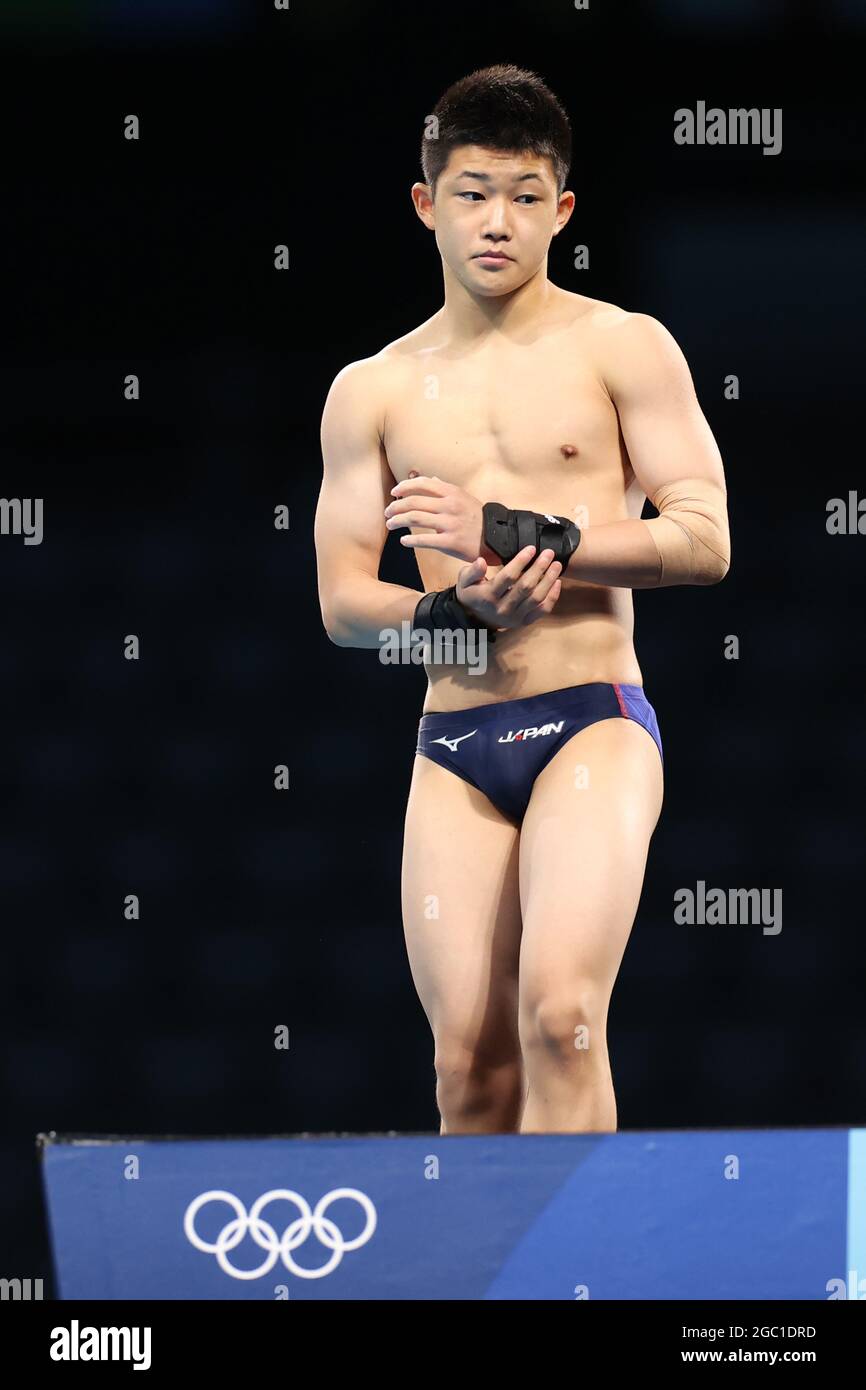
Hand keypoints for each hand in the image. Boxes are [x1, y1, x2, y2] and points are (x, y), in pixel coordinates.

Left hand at [384, 473, 499, 563]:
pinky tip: (404, 541)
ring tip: (390, 525)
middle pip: (413, 502)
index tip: (394, 493)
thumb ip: (446, 488)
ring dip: (398, 521)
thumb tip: (432, 478)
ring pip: (415, 518)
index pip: (422, 484)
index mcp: (452, 492)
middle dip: (395, 507)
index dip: (404, 487)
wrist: (497, 537)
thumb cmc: (477, 518)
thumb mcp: (464, 498)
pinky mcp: (450, 541)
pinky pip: (424, 539)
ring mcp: (450, 523)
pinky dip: (410, 540)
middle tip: (387, 513)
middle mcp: (450, 505)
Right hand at [455, 546, 562, 630]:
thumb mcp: (464, 581)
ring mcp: (515, 617)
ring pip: (536, 598)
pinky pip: (542, 611)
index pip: (507, 577)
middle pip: (525, 587)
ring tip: (557, 565)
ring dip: (549, 580)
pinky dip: (552, 597)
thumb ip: (472, 571)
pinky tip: (557, 582)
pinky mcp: (524, 622)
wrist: (473, 618)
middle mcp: (503, 609)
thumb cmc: (471, 594)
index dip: (521, 561)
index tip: (531, 548)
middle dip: (539, 568)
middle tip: (549, 553)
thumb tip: (481, 561)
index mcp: (488, 596)